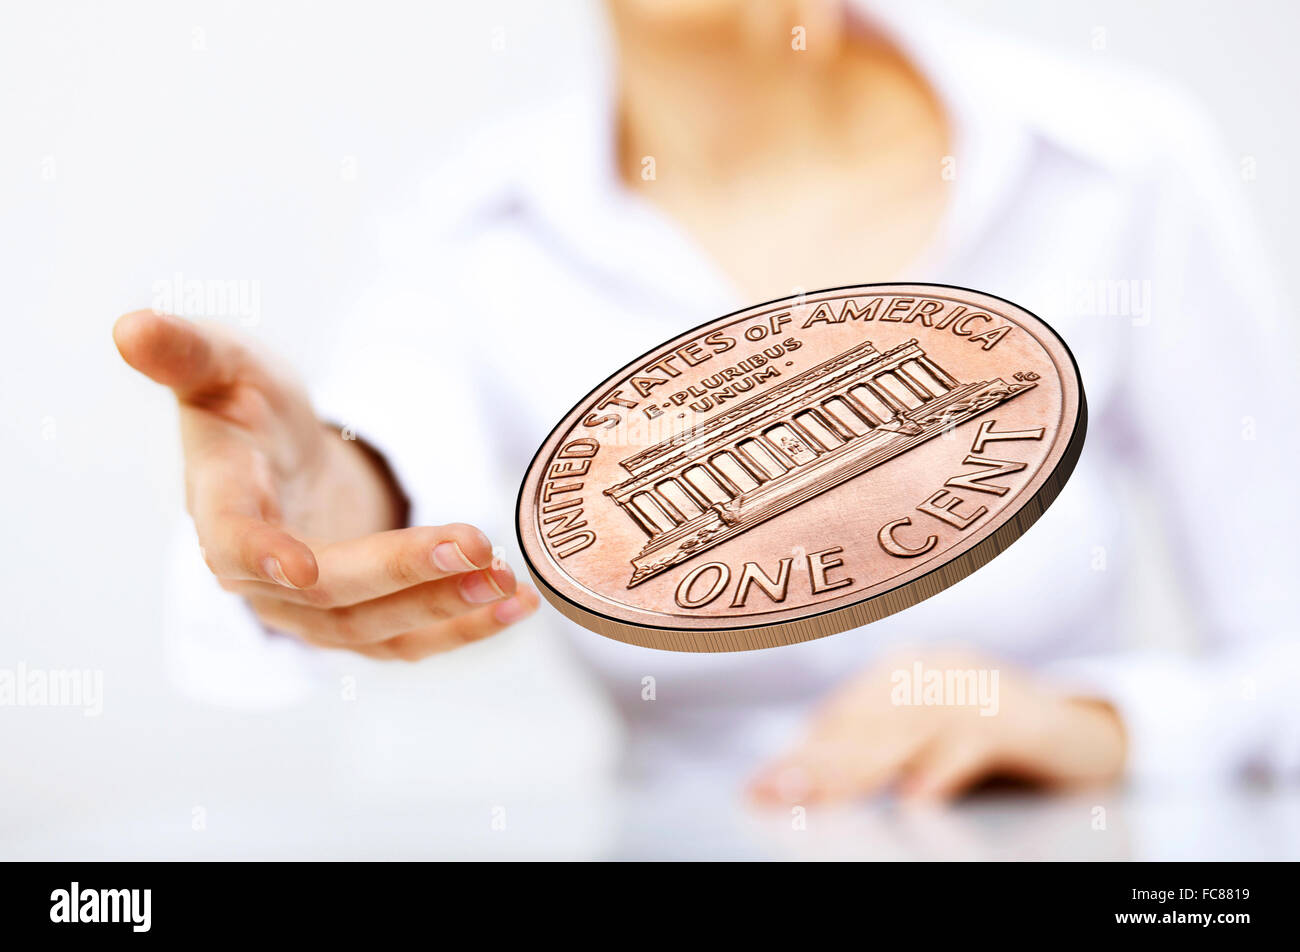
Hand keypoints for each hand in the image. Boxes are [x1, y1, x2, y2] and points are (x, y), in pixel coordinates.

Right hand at [113, 310, 537, 659]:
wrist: (280, 464)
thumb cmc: (248, 409)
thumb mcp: (223, 366)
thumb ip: (188, 351)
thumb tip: (131, 325)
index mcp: (219, 509)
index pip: (234, 541)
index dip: (263, 554)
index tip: (303, 565)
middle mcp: (261, 577)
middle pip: (328, 593)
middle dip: (401, 572)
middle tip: (473, 544)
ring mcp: (311, 611)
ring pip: (375, 629)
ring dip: (443, 609)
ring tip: (507, 581)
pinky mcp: (359, 623)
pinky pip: (407, 641)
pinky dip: (462, 627)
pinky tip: (516, 603)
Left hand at [749, 649, 1125, 803]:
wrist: (1086, 735)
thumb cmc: (992, 744)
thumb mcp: (927, 743)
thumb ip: (877, 751)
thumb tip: (804, 782)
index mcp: (905, 671)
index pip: (841, 715)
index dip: (801, 752)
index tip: (761, 788)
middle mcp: (934, 669)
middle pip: (864, 720)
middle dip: (816, 761)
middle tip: (777, 795)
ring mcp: (976, 686)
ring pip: (906, 727)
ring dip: (862, 767)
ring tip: (823, 799)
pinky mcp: (1018, 717)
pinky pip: (970, 742)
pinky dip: (940, 770)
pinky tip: (913, 799)